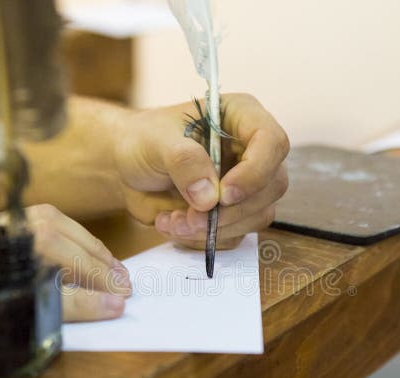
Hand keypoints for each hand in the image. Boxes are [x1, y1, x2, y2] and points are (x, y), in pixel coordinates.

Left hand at [115, 93, 289, 248]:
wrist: (126, 168)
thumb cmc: (142, 140)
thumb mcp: (155, 142)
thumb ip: (183, 161)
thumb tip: (210, 198)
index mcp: (241, 117)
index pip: (273, 142)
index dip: (255, 172)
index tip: (223, 195)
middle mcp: (251, 150)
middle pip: (272, 186)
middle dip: (231, 211)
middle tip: (191, 217)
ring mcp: (246, 184)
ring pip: (257, 216)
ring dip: (215, 228)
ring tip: (173, 220)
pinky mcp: (233, 213)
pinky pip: (234, 235)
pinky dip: (204, 238)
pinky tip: (174, 224)